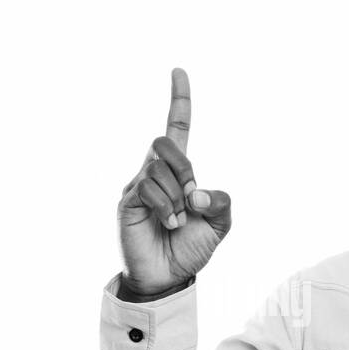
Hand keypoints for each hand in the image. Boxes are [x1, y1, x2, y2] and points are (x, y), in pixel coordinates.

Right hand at [117, 68, 231, 299]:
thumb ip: (222, 202)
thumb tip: (197, 191)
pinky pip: (147, 187)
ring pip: (158, 168)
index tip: (178, 71)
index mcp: (179, 173)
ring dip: (177, 197)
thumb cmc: (190, 249)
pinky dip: (166, 206)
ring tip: (177, 221)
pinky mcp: (126, 201)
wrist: (167, 278)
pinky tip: (168, 224)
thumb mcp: (220, 225)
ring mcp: (137, 186)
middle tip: (191, 199)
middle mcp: (154, 173)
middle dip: (184, 168)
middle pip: (165, 143)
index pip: (176, 128)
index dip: (179, 101)